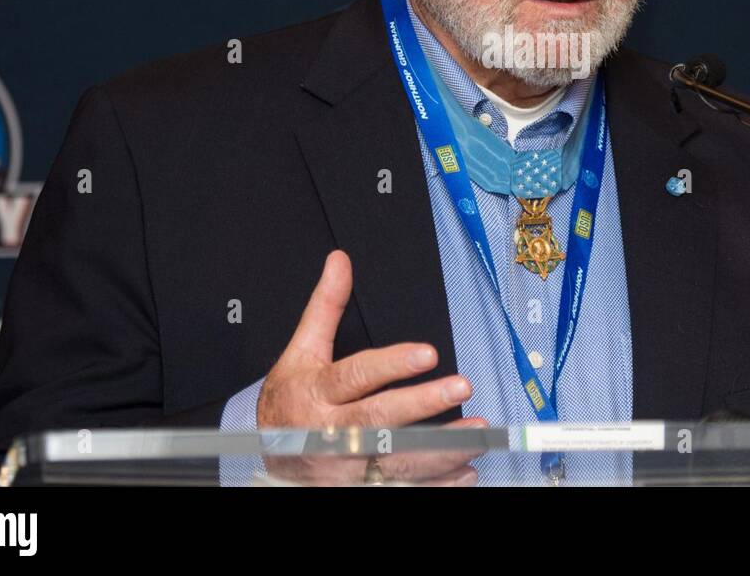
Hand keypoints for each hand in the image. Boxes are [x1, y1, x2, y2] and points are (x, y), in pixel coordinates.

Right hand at [256, 249, 483, 484]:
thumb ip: (325, 308)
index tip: (426, 353)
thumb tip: (340, 262)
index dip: (391, 365)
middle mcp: (331, 433)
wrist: (271, 457)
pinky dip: (436, 483)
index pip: (355, 378)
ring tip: (478, 432)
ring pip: (397, 460)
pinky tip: (466, 470)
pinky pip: (403, 488)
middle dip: (423, 405)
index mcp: (317, 394)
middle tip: (461, 386)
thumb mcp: (300, 352)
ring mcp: (347, 466)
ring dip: (441, 449)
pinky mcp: (362, 487)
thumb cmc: (289, 402)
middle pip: (379, 420)